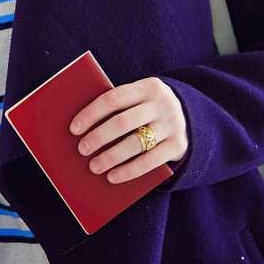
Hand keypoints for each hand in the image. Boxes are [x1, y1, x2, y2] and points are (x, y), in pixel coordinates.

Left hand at [68, 76, 188, 183]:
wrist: (190, 117)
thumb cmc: (149, 109)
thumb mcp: (140, 99)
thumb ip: (119, 107)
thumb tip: (83, 129)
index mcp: (148, 87)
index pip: (114, 98)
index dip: (91, 114)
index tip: (74, 129)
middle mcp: (162, 104)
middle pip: (123, 122)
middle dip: (99, 137)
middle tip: (82, 150)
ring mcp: (172, 125)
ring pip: (135, 143)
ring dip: (111, 157)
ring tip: (94, 166)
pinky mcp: (178, 145)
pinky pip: (149, 161)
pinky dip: (128, 171)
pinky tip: (113, 177)